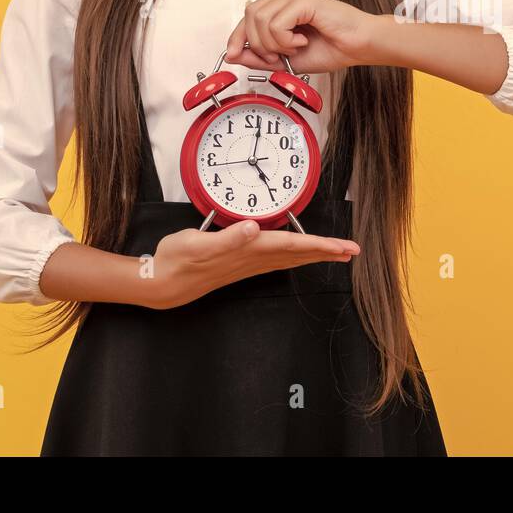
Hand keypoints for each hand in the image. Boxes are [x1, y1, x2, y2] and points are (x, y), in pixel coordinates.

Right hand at [145, 221, 360, 309]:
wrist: (160, 283)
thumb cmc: (176, 261)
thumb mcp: (196, 245)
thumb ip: (227, 239)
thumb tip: (253, 228)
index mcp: (249, 250)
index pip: (293, 246)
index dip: (321, 245)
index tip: (345, 247)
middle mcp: (252, 259)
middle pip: (298, 255)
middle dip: (326, 252)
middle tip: (353, 251)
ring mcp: (247, 264)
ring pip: (289, 258)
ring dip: (313, 255)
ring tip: (335, 253)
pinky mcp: (239, 265)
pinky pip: (276, 260)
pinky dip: (293, 256)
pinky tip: (296, 255)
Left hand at [225, 0, 378, 74]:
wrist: (358, 47)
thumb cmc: (331, 48)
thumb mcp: (286, 59)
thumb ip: (260, 56)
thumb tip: (233, 55)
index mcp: (282, 2)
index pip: (248, 15)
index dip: (237, 36)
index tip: (232, 54)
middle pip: (250, 15)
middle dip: (258, 44)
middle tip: (280, 56)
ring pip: (260, 19)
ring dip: (274, 43)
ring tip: (294, 48)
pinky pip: (276, 23)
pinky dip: (285, 40)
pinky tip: (301, 41)